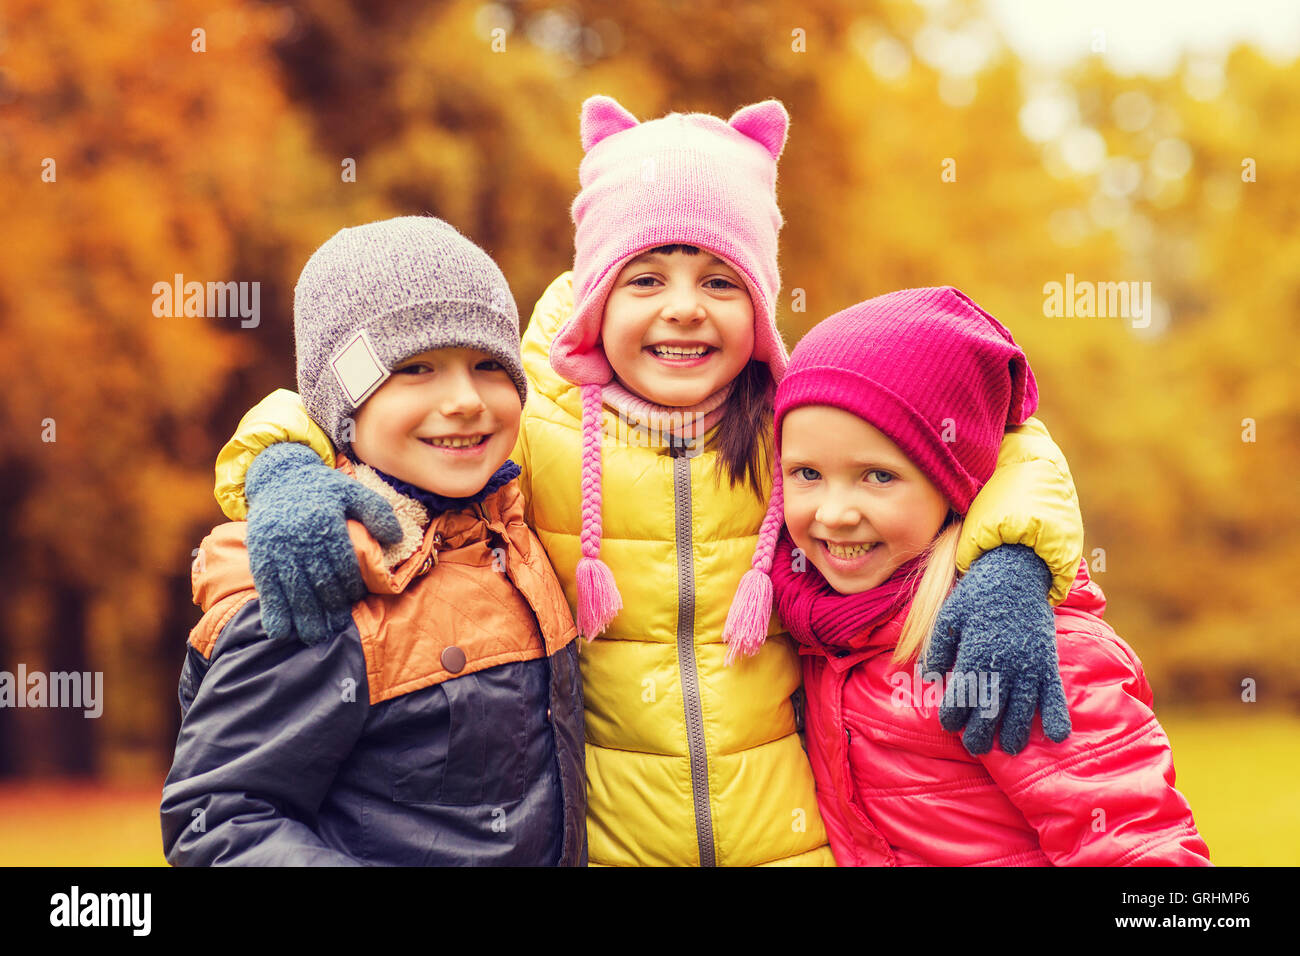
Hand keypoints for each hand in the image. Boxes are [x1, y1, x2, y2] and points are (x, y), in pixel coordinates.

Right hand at [244, 443, 401, 643]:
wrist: (279, 477)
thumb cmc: (323, 488)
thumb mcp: (353, 491)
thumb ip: (377, 512)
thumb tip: (396, 539)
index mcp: (324, 519)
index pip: (342, 562)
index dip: (350, 585)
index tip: (355, 600)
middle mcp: (298, 535)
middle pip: (318, 580)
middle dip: (329, 607)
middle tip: (338, 628)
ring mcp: (275, 547)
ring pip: (293, 589)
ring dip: (305, 617)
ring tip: (316, 637)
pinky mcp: (259, 555)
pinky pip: (266, 588)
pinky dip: (273, 611)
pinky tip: (282, 632)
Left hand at [923, 544, 1071, 754]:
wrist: (1016, 572)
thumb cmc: (977, 594)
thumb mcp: (949, 616)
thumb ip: (938, 648)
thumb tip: (928, 678)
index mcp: (975, 654)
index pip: (961, 696)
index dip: (953, 715)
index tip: (949, 724)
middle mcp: (1003, 665)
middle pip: (990, 710)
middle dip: (981, 733)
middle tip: (975, 748)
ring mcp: (1029, 665)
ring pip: (1022, 709)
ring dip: (1016, 733)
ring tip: (1010, 750)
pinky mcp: (1048, 661)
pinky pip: (1054, 694)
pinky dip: (1057, 716)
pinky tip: (1057, 737)